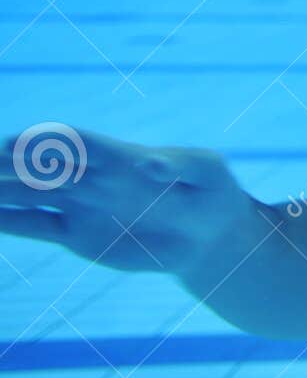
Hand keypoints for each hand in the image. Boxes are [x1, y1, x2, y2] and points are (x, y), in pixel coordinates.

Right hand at [0, 125, 251, 273]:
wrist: (209, 233)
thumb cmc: (215, 193)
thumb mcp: (209, 175)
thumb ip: (180, 167)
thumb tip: (151, 164)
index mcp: (120, 158)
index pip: (75, 146)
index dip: (43, 144)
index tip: (11, 144)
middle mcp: (91, 176)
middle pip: (37, 165)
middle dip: (2, 160)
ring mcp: (79, 203)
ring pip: (26, 193)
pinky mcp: (76, 233)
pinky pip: (33, 225)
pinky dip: (4, 220)